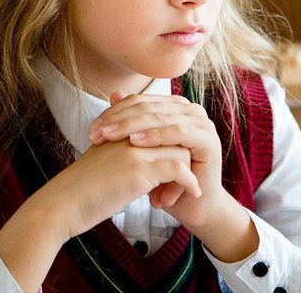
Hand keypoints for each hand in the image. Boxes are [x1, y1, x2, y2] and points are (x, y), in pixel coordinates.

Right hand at [39, 132, 199, 239]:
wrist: (61, 205)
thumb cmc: (80, 187)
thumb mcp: (103, 158)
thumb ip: (120, 147)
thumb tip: (139, 149)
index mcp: (121, 127)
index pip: (162, 125)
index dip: (172, 145)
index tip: (176, 165)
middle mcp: (130, 134)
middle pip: (175, 135)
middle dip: (184, 157)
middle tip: (179, 183)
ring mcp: (136, 150)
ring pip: (181, 150)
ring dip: (187, 174)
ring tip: (175, 195)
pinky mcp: (140, 171)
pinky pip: (179, 169)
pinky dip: (189, 183)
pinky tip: (192, 194)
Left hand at [89, 91, 259, 262]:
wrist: (190, 207)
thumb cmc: (163, 178)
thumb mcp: (142, 150)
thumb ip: (131, 121)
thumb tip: (113, 93)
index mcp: (175, 107)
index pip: (140, 102)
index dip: (114, 113)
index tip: (91, 129)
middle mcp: (191, 111)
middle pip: (149, 108)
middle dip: (119, 120)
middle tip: (98, 133)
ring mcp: (202, 123)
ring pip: (161, 117)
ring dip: (133, 126)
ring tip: (111, 137)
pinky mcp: (209, 140)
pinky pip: (179, 133)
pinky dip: (156, 136)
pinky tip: (136, 142)